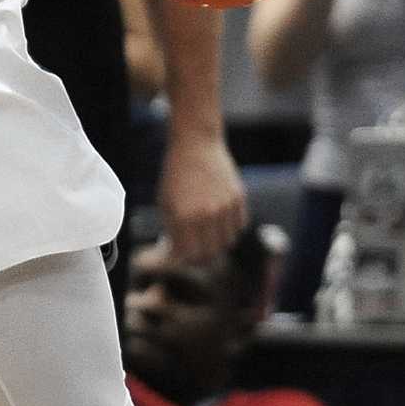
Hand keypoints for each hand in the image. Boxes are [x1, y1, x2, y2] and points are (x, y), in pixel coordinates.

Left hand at [157, 130, 246, 267]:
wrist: (196, 146)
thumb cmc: (175, 175)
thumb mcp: (165, 202)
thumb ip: (172, 229)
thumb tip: (179, 252)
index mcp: (183, 217)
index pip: (189, 255)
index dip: (185, 260)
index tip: (183, 257)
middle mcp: (206, 215)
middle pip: (211, 253)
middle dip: (201, 257)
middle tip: (196, 252)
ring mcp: (225, 207)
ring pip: (228, 242)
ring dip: (218, 244)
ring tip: (207, 236)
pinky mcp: (239, 198)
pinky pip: (240, 226)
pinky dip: (231, 229)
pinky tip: (220, 222)